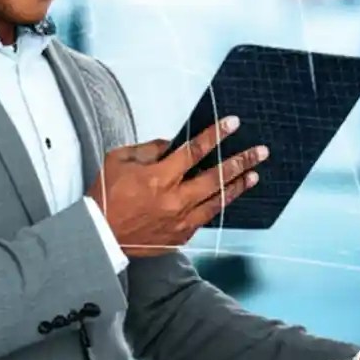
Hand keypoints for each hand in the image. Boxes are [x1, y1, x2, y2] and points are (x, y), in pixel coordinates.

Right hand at [86, 116, 267, 257]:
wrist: (99, 236)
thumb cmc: (105, 196)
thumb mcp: (118, 160)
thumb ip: (147, 149)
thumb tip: (169, 146)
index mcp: (159, 177)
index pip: (195, 150)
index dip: (216, 135)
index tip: (233, 123)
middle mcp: (175, 199)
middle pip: (215, 176)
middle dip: (241, 161)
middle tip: (260, 152)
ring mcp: (180, 220)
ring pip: (217, 200)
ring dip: (237, 186)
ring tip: (254, 175)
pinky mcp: (180, 236)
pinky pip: (205, 219)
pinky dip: (217, 206)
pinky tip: (227, 197)